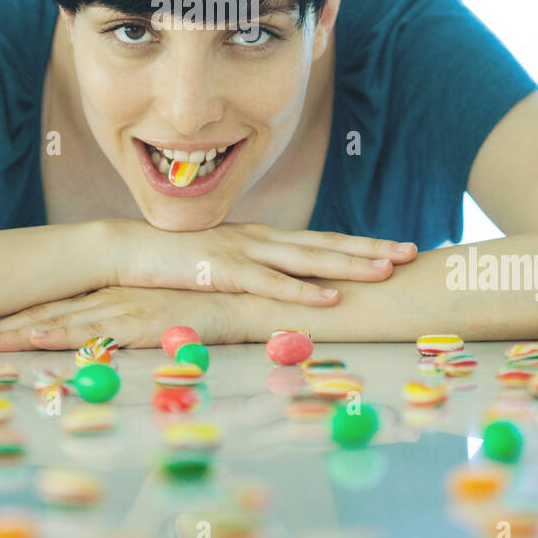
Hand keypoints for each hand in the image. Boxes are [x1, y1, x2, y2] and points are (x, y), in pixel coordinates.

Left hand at [0, 285, 261, 351]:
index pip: (55, 309)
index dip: (14, 319)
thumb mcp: (163, 319)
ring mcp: (126, 307)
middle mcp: (112, 298)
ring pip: (61, 322)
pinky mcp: (145, 319)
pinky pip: (98, 332)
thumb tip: (103, 348)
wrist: (255, 299)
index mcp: (113, 296)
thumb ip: (132, 327)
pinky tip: (37, 339)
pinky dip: (65, 335)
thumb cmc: (214, 313)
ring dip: (17, 334)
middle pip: (46, 313)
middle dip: (1, 328)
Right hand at [106, 218, 416, 304]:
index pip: (321, 239)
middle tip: (412, 252)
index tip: (397, 248)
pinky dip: (301, 291)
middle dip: (370, 248)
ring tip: (385, 271)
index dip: (360, 244)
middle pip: (325, 243)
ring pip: (306, 259)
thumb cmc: (172, 261)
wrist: (125, 249)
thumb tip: (282, 289)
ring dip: (348, 265)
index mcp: (262, 238)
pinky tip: (328, 299)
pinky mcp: (221, 270)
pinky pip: (269, 283)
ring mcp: (242, 252)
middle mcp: (260, 238)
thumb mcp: (221, 265)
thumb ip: (252, 272)